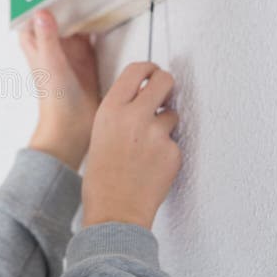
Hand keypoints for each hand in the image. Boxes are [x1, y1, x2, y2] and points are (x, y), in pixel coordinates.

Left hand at [18, 8, 99, 171]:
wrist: (73, 127)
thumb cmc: (56, 100)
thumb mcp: (51, 64)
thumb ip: (48, 38)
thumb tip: (42, 11)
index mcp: (37, 44)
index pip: (33, 13)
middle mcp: (51, 45)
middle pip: (56, 14)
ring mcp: (70, 51)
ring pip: (74, 22)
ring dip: (82, 9)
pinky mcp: (87, 59)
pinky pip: (92, 35)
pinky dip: (97, 24)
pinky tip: (106, 11)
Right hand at [81, 62, 181, 229]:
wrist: (115, 207)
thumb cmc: (104, 173)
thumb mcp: (101, 131)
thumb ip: (121, 110)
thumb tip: (144, 94)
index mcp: (111, 108)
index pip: (137, 70)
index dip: (149, 68)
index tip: (153, 72)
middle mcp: (134, 115)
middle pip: (165, 81)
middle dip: (167, 84)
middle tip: (165, 93)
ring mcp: (156, 133)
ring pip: (173, 113)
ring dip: (166, 124)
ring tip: (148, 146)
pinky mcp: (172, 150)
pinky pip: (175, 140)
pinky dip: (167, 148)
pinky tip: (152, 164)